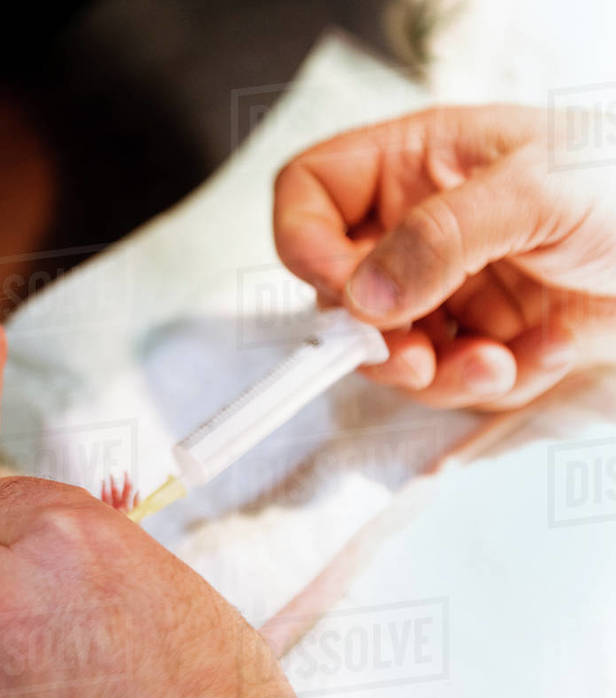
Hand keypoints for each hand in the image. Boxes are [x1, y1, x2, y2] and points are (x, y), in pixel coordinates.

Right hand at [274, 104, 615, 408]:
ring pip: (390, 350)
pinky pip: (454, 379)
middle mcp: (420, 227)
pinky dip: (493, 380)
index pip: (310, 195)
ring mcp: (451, 286)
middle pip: (339, 291)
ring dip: (437, 372)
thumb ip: (439, 237)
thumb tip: (359, 298)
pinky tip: (543, 351)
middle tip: (410, 356)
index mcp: (416, 164)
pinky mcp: (487, 336)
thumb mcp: (536, 189)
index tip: (344, 291)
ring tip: (497, 362)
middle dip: (374, 337)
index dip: (305, 244)